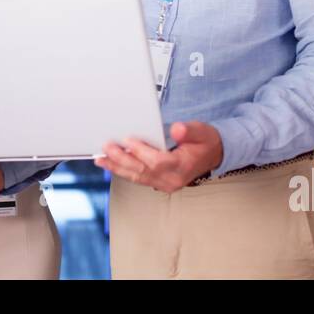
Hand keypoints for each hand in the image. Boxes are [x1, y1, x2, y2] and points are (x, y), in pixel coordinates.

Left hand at [94, 121, 223, 192]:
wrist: (212, 155)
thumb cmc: (205, 142)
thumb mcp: (202, 131)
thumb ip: (189, 130)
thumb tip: (176, 129)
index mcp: (182, 166)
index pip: (157, 161)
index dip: (141, 151)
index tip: (127, 140)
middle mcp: (172, 179)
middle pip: (142, 171)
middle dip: (122, 159)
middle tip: (107, 148)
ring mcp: (164, 184)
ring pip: (137, 177)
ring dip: (117, 168)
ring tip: (101, 159)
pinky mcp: (158, 183)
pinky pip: (138, 178)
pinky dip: (123, 171)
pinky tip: (111, 164)